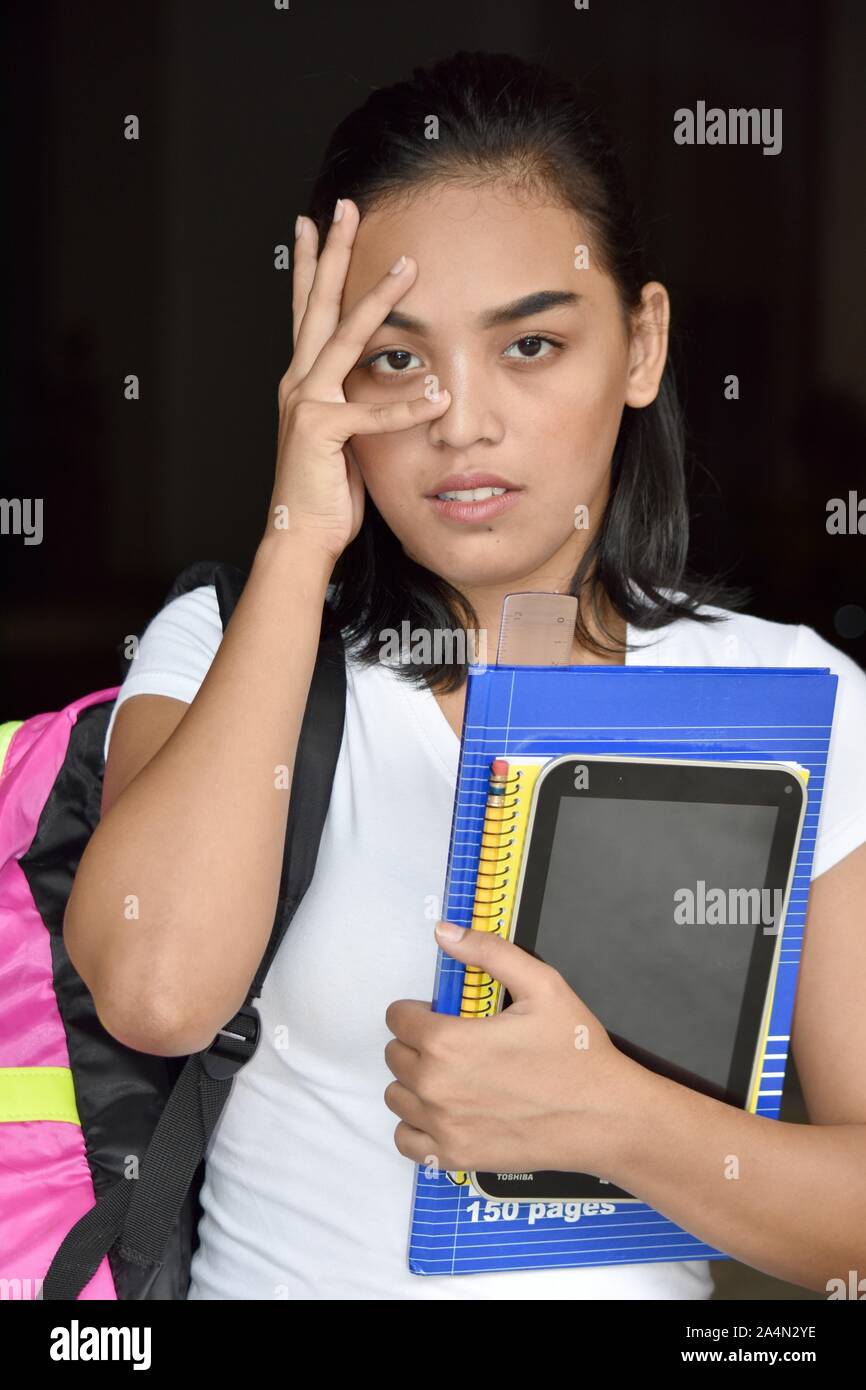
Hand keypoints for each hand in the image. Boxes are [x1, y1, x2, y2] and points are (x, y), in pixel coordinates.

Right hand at [267, 198, 450, 563]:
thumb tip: (390, 383)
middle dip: (334, 253)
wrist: (299, 534)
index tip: (317, 224)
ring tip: (408, 268)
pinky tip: (436, 394)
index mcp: (303, 381)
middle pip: (318, 304)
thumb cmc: (324, 491)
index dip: (313, 266)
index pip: (308, 311)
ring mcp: (307, 404)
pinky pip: (370, 413)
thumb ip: (359, 403)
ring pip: (346, 340)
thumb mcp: (345, 436)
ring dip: (378, 301)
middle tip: (345, 208)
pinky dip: (405, 406)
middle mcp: (299, 383)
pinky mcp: (322, 433)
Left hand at [384, 922, 635, 1175]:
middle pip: (394, 1055)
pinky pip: (407, 1141)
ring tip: (453, 1075)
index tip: (443, 1015)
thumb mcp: (542, 985)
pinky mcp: (454, 1156)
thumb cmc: (576, 1054)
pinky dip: (418, 1126)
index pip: (397, 1018)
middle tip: (455, 1043)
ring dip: (416, 1082)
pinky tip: (447, 1112)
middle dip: (418, 1042)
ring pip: (397, 1096)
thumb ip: (488, 952)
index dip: (419, 1010)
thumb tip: (445, 932)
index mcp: (448, 1042)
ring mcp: (442, 1126)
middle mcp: (435, 1087)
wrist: (604, 1117)